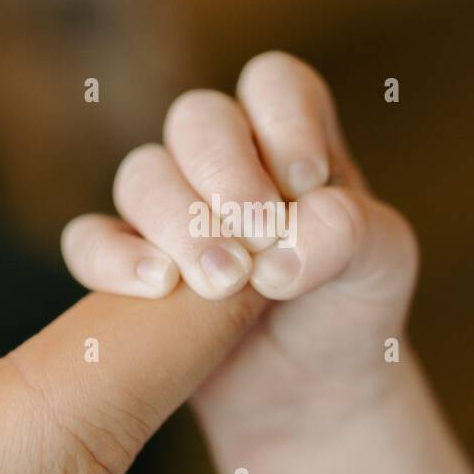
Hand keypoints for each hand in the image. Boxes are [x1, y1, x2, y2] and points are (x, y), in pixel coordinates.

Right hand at [61, 51, 417, 445]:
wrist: (315, 389)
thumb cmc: (353, 308)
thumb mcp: (384, 264)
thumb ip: (350, 233)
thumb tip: (280, 248)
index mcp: (293, 138)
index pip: (273, 84)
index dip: (284, 119)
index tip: (307, 181)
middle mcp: (228, 161)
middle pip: (198, 119)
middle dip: (225, 171)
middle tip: (259, 233)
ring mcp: (173, 209)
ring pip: (143, 175)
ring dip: (179, 221)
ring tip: (224, 280)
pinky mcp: (132, 265)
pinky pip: (90, 241)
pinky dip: (113, 259)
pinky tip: (157, 286)